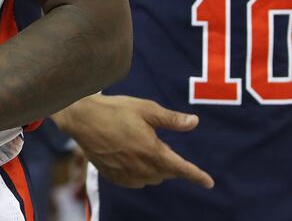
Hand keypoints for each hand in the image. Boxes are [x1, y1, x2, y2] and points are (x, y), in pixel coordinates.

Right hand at [59, 95, 212, 189]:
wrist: (82, 118)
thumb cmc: (115, 110)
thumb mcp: (146, 109)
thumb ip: (171, 119)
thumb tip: (194, 122)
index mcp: (152, 151)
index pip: (181, 168)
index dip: (196, 175)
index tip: (209, 183)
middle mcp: (141, 167)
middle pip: (166, 173)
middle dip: (170, 164)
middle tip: (159, 144)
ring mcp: (126, 174)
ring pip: (151, 179)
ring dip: (155, 169)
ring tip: (144, 149)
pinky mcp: (113, 176)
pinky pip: (134, 181)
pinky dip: (139, 174)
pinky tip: (132, 159)